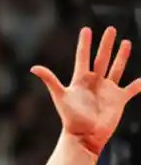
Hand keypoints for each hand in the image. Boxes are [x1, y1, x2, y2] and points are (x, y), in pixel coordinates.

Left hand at [31, 26, 140, 154]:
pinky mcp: (119, 99)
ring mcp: (107, 90)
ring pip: (116, 69)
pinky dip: (139, 84)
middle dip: (106, 44)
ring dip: (121, 56)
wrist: (85, 135)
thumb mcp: (60, 96)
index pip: (83, 57)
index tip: (86, 30)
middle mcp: (94, 82)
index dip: (84, 44)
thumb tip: (33, 67)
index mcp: (80, 80)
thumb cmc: (71, 118)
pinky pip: (132, 89)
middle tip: (111, 29)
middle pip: (101, 58)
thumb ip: (49, 80)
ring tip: (125, 42)